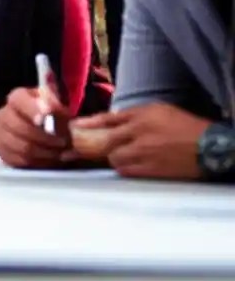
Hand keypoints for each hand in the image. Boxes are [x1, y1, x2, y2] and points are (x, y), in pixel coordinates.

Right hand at [0, 86, 71, 168]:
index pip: (18, 99)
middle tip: (63, 141)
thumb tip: (52, 105)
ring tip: (59, 152)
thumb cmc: (46, 114)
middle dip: (44, 136)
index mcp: (17, 98)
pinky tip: (50, 158)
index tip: (47, 114)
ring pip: (21, 147)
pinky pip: (21, 161)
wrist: (31, 129)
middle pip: (18, 126)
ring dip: (44, 152)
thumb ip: (54, 101)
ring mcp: (1, 136)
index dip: (32, 108)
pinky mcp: (4, 154)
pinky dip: (39, 162)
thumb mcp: (53, 102)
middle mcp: (4, 116)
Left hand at [75, 103, 209, 179]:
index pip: (106, 119)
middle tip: (72, 151)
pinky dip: (121, 168)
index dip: (86, 124)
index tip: (72, 128)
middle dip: (86, 145)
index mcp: (140, 115)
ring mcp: (142, 152)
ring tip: (112, 157)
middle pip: (103, 140)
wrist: (208, 146)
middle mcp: (138, 132)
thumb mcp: (158, 110)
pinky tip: (125, 166)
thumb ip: (132, 115)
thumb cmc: (184, 126)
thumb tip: (108, 120)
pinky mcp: (149, 169)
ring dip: (109, 157)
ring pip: (112, 157)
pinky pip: (125, 170)